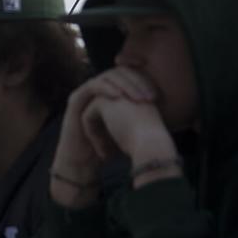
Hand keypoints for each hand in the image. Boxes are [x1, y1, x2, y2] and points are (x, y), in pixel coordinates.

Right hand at [51, 69, 171, 205]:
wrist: (83, 163)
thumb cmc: (107, 148)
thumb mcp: (128, 129)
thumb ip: (139, 114)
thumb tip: (162, 105)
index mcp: (111, 92)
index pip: (129, 76)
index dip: (143, 80)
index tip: (158, 93)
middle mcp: (98, 90)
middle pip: (120, 73)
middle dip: (136, 82)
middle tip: (150, 96)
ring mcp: (86, 93)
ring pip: (107, 77)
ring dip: (124, 86)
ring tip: (137, 98)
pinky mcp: (76, 99)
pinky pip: (93, 86)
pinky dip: (107, 89)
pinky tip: (119, 97)